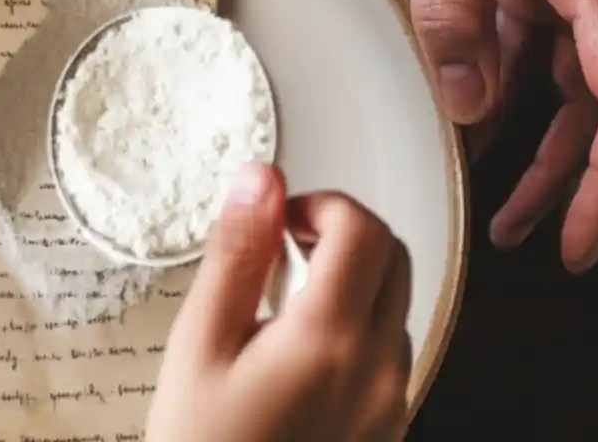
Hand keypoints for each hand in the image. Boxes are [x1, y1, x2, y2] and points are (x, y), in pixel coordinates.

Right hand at [147, 165, 410, 441]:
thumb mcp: (200, 345)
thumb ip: (237, 256)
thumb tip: (261, 179)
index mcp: (330, 339)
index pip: (362, 229)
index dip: (319, 205)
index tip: (275, 222)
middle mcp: (380, 367)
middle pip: (394, 256)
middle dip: (343, 233)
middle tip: (282, 248)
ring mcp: (392, 401)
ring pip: (397, 302)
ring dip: (352, 277)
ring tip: (282, 302)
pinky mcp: (389, 427)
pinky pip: (390, 349)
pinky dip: (357, 322)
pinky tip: (299, 348)